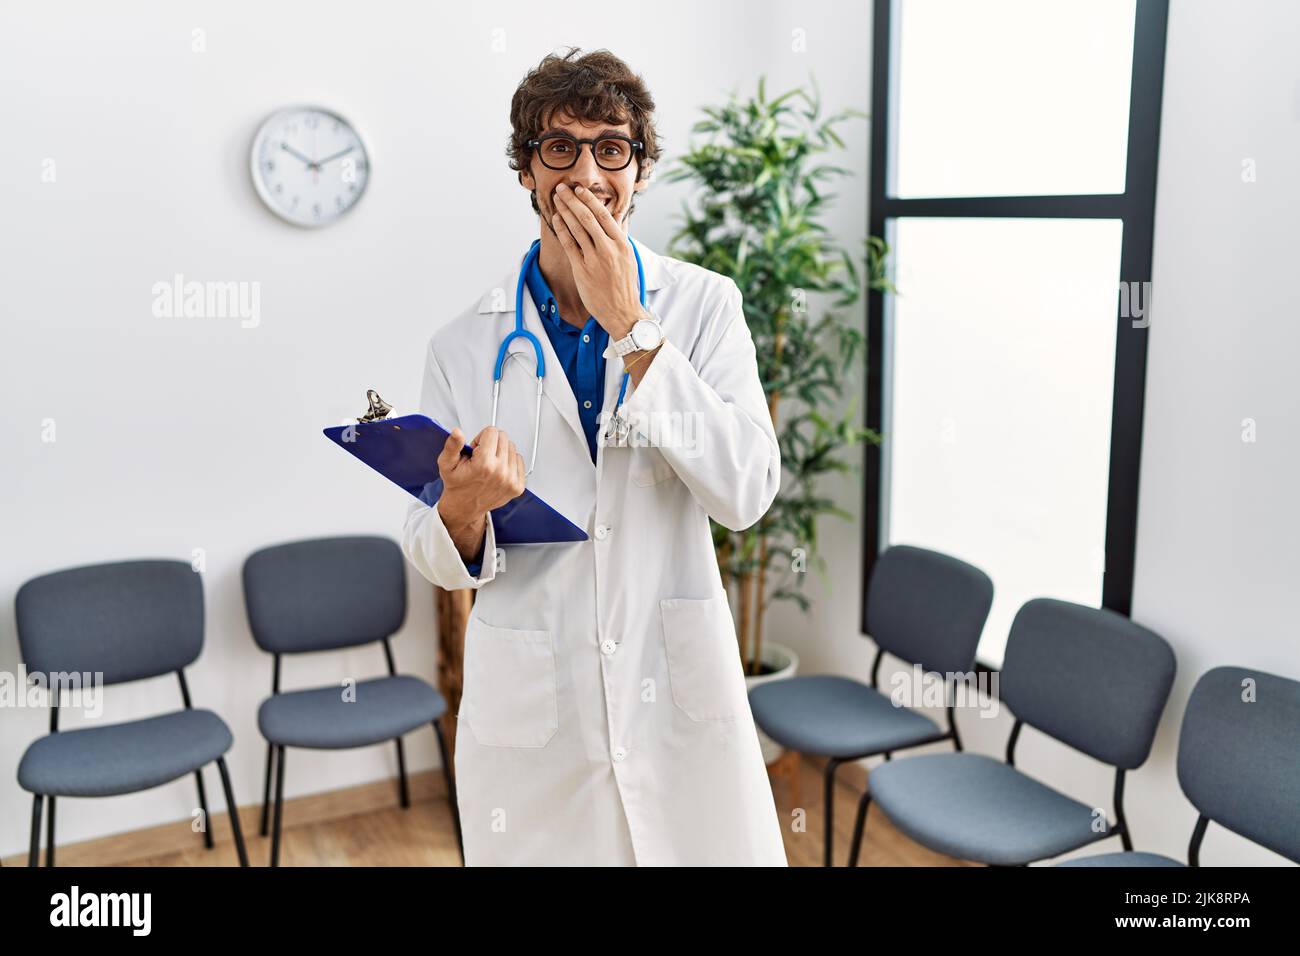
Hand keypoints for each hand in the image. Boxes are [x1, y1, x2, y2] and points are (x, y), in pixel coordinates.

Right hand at [437, 425, 525, 519]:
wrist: (465, 507)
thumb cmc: (457, 485)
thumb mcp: (447, 464)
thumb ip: (452, 446)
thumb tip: (457, 432)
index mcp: (484, 464)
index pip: (492, 432)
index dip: (480, 438)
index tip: (475, 450)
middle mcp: (500, 472)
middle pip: (503, 438)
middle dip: (491, 443)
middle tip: (481, 457)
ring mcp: (511, 480)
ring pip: (512, 448)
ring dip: (500, 452)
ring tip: (488, 465)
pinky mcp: (518, 486)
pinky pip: (519, 460)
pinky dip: (509, 462)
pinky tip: (498, 470)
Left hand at [550, 183, 644, 338]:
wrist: (623, 312)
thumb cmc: (625, 285)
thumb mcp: (628, 258)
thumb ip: (618, 239)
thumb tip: (611, 220)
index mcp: (622, 243)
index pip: (604, 215)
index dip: (589, 200)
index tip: (579, 189)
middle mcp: (608, 249)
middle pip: (588, 217)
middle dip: (573, 200)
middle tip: (562, 188)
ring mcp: (594, 259)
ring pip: (577, 228)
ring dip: (565, 211)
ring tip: (556, 199)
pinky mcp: (582, 270)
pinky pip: (569, 245)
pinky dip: (562, 230)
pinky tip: (557, 219)